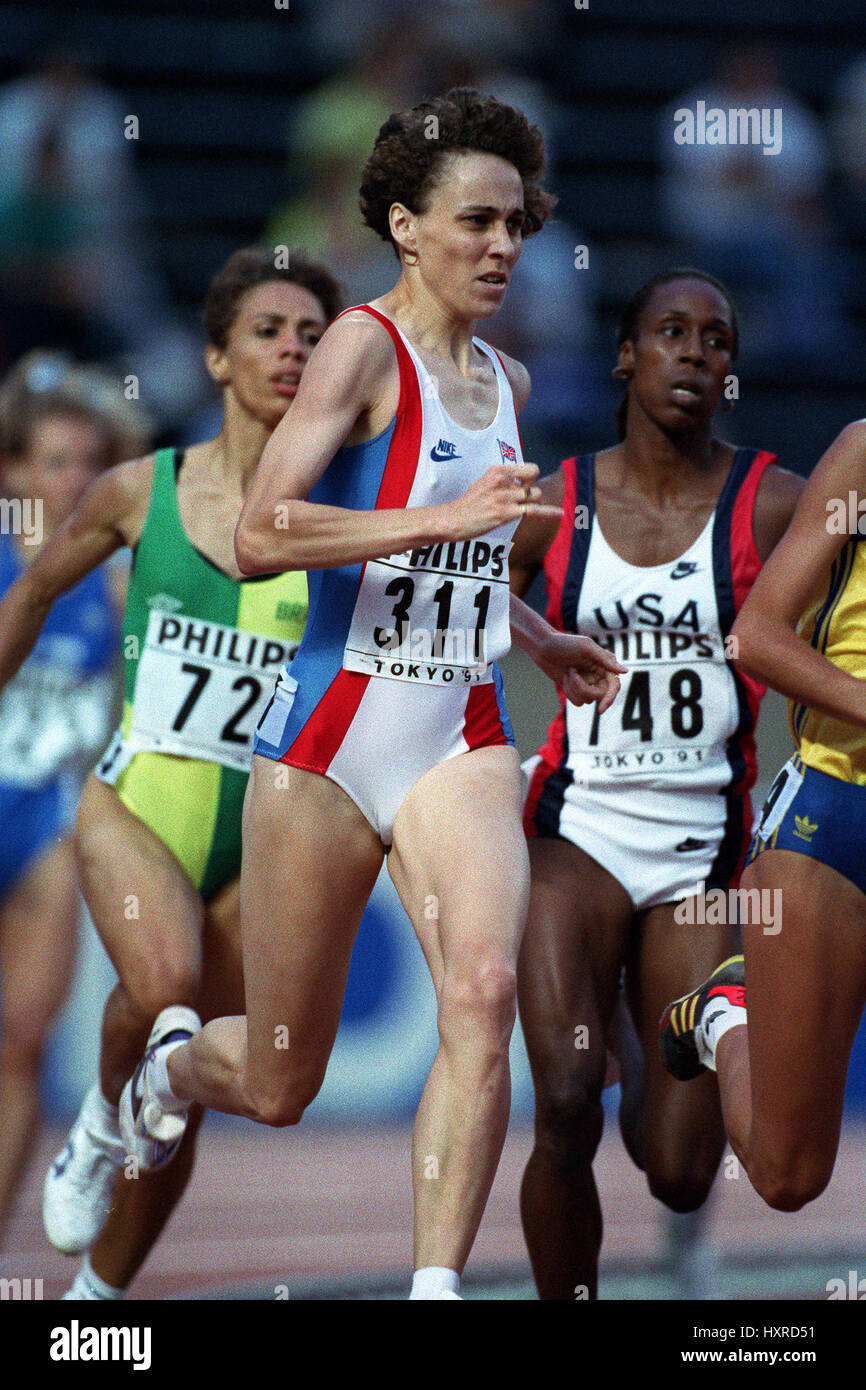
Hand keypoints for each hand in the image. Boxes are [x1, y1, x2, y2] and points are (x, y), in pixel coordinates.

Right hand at [444, 463, 561, 540]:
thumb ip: (502, 480)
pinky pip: (535, 510)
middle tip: (521, 497)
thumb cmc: (467, 504)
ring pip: (535, 495)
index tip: (526, 483)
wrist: (453, 520)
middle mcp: (503, 481)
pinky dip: (549, 512)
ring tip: (517, 509)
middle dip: (532, 489)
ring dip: (531, 502)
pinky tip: (560, 513)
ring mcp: (506, 497)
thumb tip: (518, 482)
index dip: (530, 477)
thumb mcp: (482, 482)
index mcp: (497, 470)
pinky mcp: (507, 513)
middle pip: (534, 480)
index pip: (528, 468)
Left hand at [536, 631, 624, 712]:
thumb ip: (606, 660)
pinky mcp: (576, 689)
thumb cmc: (564, 643)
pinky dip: (569, 691)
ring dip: (574, 687)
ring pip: (587, 700)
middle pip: (600, 696)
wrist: (543, 647)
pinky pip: (577, 701)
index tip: (601, 709)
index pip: (614, 686)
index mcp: (605, 664)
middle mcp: (599, 676)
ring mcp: (588, 684)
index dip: (609, 698)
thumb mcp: (586, 648)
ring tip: (568, 671)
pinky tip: (564, 677)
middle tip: (571, 673)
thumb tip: (625, 671)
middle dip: (583, 688)